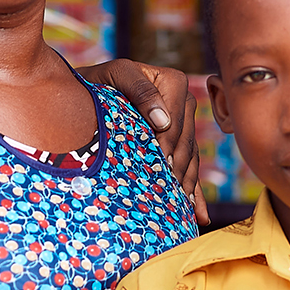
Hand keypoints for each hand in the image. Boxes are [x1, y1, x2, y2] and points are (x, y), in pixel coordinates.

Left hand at [77, 59, 205, 222]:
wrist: (90, 90)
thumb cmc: (100, 81)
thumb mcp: (117, 75)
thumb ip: (140, 89)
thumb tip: (163, 121)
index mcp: (174, 83)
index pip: (174, 122)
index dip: (168, 146)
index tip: (161, 166)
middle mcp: (184, 102)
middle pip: (185, 143)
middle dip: (178, 171)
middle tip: (171, 197)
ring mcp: (184, 124)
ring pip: (190, 159)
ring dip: (189, 186)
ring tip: (186, 212)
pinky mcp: (178, 142)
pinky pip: (189, 167)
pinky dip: (194, 192)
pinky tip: (198, 214)